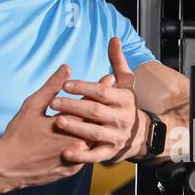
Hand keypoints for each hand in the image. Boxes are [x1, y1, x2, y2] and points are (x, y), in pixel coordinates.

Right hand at [0, 64, 109, 191]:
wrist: (9, 167)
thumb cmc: (18, 134)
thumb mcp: (32, 106)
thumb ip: (52, 87)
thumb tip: (66, 67)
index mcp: (68, 124)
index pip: (90, 103)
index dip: (100, 90)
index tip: (110, 79)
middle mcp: (76, 142)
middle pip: (97, 122)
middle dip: (104, 106)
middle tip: (114, 95)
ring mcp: (76, 158)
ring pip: (95, 140)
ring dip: (100, 127)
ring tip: (107, 115)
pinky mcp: (73, 169)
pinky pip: (87, 155)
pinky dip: (91, 145)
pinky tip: (94, 136)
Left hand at [51, 38, 140, 162]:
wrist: (140, 136)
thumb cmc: (125, 105)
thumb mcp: (125, 84)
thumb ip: (118, 62)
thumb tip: (114, 39)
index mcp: (123, 100)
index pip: (102, 92)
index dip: (83, 87)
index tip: (66, 85)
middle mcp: (121, 118)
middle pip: (96, 112)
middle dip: (74, 106)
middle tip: (53, 102)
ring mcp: (116, 137)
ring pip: (94, 133)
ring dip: (76, 128)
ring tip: (57, 121)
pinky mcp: (110, 153)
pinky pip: (95, 155)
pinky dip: (81, 156)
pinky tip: (66, 152)